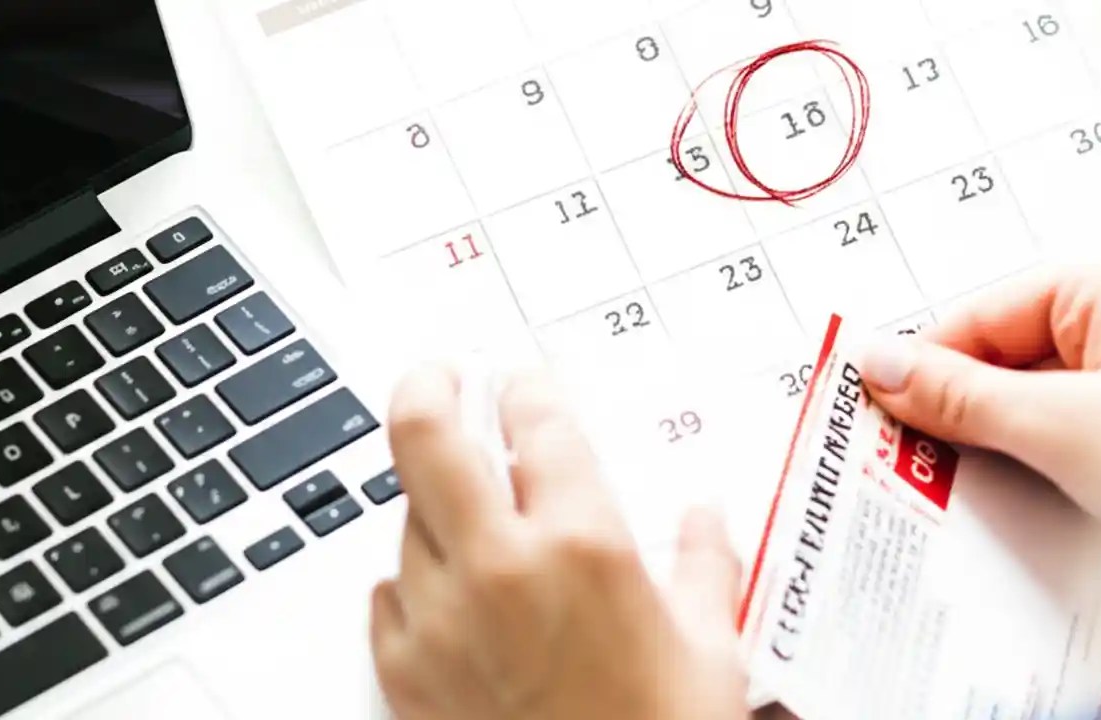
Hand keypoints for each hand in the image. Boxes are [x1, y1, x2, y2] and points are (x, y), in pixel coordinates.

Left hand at [370, 369, 748, 719]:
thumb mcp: (712, 651)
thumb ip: (710, 565)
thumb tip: (707, 516)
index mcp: (585, 546)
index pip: (539, 422)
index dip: (529, 387)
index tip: (526, 382)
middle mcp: (501, 567)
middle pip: (427, 433)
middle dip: (431, 385)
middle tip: (441, 375)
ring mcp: (440, 618)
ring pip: (408, 516)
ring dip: (440, 504)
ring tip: (477, 520)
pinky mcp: (403, 671)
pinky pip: (388, 594)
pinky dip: (415, 581)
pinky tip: (453, 596)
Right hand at [858, 257, 1100, 717]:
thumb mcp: (1059, 426)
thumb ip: (960, 395)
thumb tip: (886, 366)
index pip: (984, 312)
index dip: (927, 363)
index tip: (877, 403)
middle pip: (1007, 351)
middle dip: (963, 405)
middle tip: (912, 449)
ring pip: (1036, 392)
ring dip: (999, 435)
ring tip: (968, 472)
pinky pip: (1070, 422)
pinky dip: (1038, 452)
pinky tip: (1021, 484)